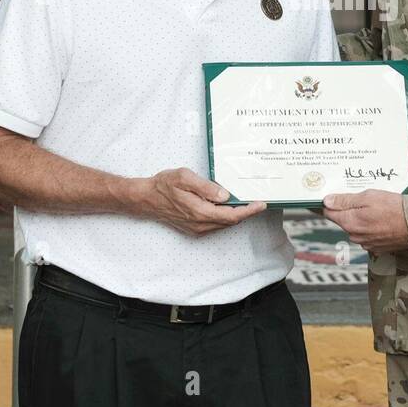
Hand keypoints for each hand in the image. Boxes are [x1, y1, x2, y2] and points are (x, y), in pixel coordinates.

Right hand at [138, 168, 265, 235]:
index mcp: (200, 212)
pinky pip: (215, 224)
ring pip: (223, 224)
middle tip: (257, 201)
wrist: (146, 198)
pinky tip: (227, 206)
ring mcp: (197, 228)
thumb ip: (206, 187)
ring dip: (236, 214)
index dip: (249, 211)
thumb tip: (225, 196)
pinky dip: (225, 216)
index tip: (261, 204)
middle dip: (246, 212)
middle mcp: (200, 224)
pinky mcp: (194, 229)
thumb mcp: (185, 178)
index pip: (232, 215)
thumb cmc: (164, 185)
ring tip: (245, 202)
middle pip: (230, 221)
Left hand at [321, 184, 407, 254]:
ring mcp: (366, 244)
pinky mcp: (377, 248)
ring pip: (356, 228)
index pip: (329, 212)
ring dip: (361, 219)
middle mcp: (354, 236)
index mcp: (349, 222)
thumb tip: (326, 201)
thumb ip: (345, 200)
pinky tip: (382, 219)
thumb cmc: (394, 208)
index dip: (328, 202)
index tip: (328, 195)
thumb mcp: (368, 197)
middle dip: (348, 209)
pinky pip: (368, 235)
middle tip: (360, 197)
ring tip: (376, 208)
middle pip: (343, 220)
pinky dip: (372, 227)